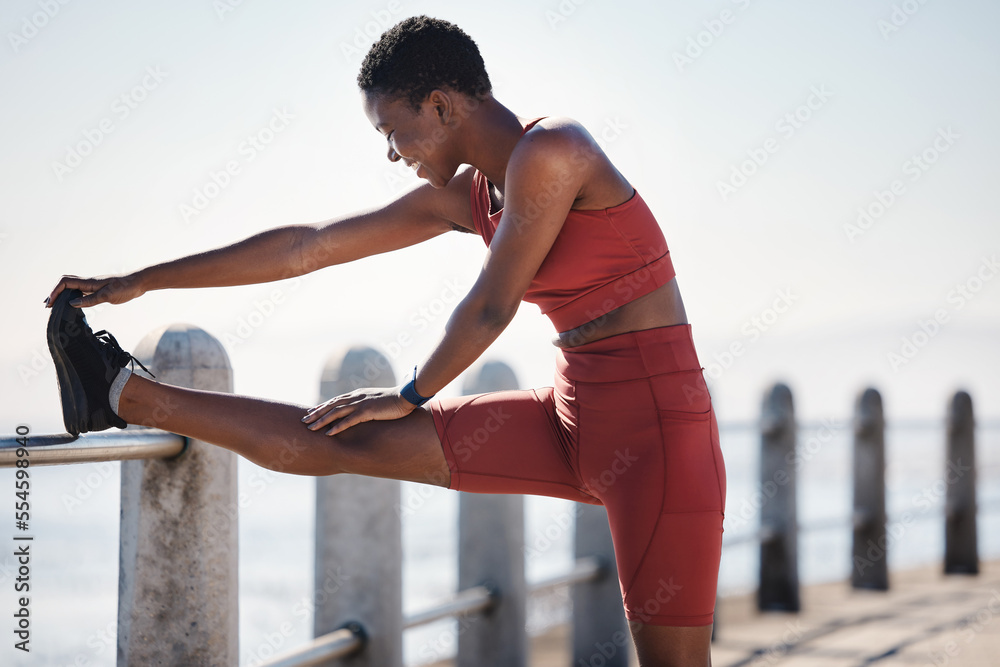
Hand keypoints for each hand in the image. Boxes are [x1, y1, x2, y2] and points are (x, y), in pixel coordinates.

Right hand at [44, 273, 144, 308]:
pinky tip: (72, 305)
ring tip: (54, 306)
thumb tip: (71, 304)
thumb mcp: (108, 295)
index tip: (50, 303)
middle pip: (65, 283)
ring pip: (72, 288)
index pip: (65, 283)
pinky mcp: (98, 290)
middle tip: (48, 306)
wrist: (139, 283)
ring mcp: (93, 286)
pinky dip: (71, 297)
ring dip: (61, 295)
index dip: (54, 292)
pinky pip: (80, 292)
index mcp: (89, 282)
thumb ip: (90, 300)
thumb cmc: (126, 287)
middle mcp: (88, 282)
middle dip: (54, 293)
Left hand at [302, 387, 416, 435]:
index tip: (311, 412)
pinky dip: (337, 427)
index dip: (322, 406)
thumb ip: (368, 405)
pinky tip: (328, 433)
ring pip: (336, 412)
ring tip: (311, 428)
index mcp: (358, 394)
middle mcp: (356, 397)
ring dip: (322, 420)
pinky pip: (349, 420)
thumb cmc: (394, 400)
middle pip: (331, 405)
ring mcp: (361, 404)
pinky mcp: (367, 411)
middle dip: (316, 413)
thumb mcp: (377, 401)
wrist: (406, 397)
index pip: (335, 400)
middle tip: (303, 420)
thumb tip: (363, 412)